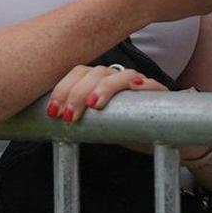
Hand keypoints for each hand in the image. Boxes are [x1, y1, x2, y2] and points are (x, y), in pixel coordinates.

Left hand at [45, 64, 165, 123]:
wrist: (160, 139)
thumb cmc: (125, 130)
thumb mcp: (97, 125)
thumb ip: (81, 119)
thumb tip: (50, 123)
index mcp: (98, 82)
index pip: (78, 74)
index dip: (63, 89)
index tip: (53, 112)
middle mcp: (116, 78)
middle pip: (94, 73)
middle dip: (77, 93)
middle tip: (69, 116)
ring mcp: (137, 83)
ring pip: (119, 76)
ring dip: (104, 88)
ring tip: (93, 105)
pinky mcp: (158, 92)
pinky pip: (149, 84)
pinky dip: (140, 85)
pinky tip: (133, 89)